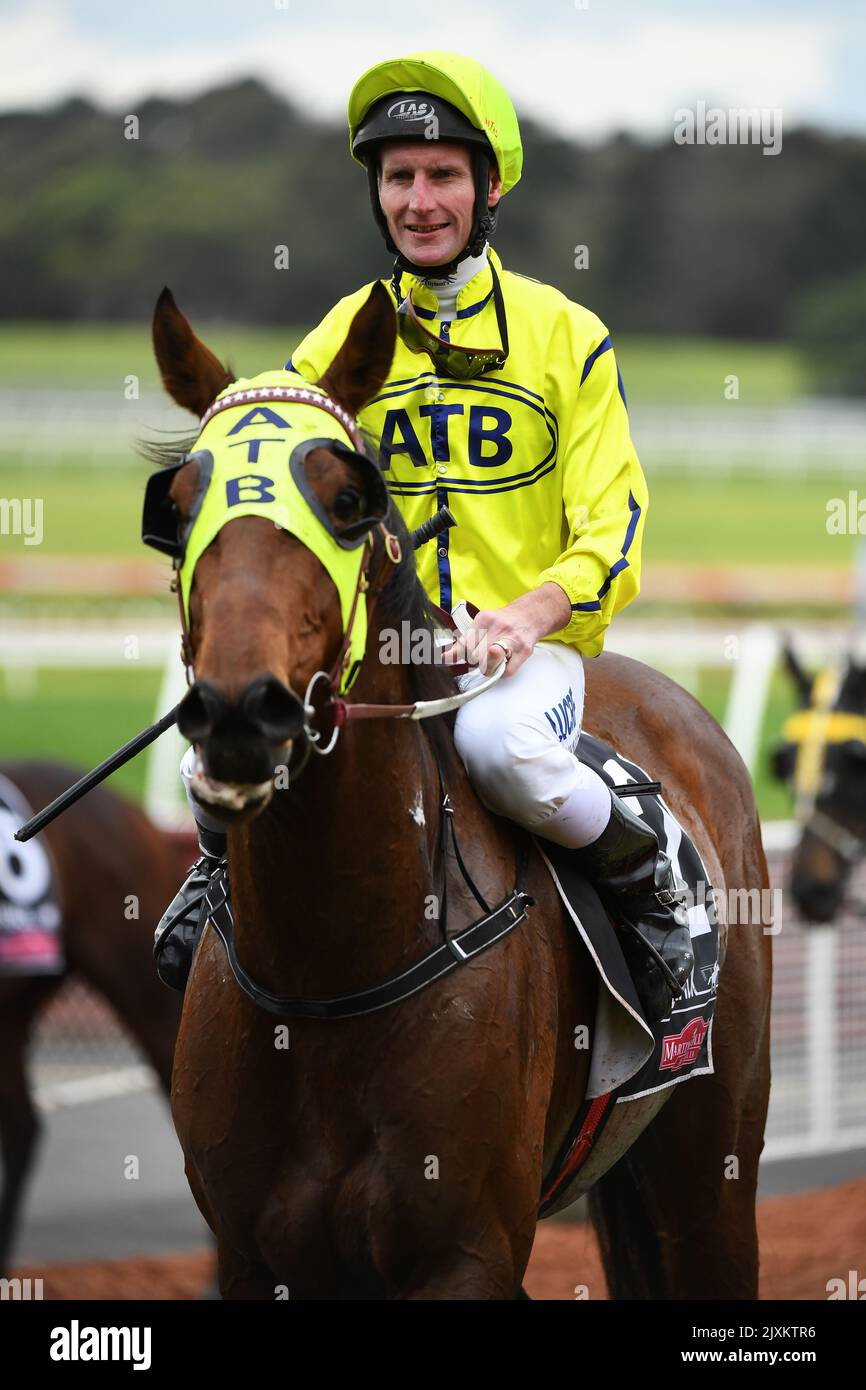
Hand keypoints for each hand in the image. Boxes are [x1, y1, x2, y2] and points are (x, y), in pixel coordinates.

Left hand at [441, 582, 571, 678]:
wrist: (529, 616)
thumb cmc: (502, 623)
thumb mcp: (482, 625)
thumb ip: (465, 640)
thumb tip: (446, 657)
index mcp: (485, 619)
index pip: (466, 643)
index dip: (458, 654)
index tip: (447, 659)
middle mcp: (499, 627)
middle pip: (476, 656)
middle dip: (474, 660)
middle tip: (479, 656)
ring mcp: (513, 639)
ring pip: (490, 664)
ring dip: (487, 667)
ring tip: (491, 659)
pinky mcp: (524, 650)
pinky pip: (505, 672)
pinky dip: (500, 672)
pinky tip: (502, 664)